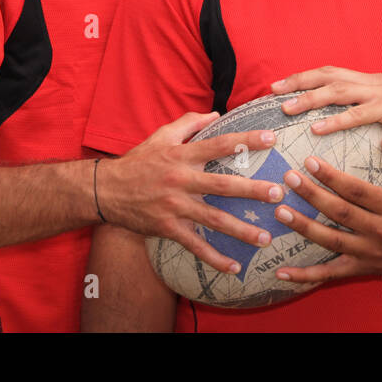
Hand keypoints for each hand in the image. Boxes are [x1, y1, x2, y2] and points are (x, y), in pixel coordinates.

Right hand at [98, 111, 285, 274]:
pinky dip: (215, 258)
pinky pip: (196, 245)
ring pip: (214, 219)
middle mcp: (181, 180)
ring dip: (241, 230)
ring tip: (265, 237)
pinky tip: (234, 267)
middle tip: (278, 193)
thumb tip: (216, 114)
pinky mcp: (168, 228)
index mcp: (181, 155)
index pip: (219, 144)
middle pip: (223, 184)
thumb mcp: (160, 136)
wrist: (104, 191)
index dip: (246, 140)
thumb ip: (189, 124)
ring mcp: (175, 206)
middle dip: (252, 190)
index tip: (271, 138)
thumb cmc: (136, 161)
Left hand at [272, 67, 381, 150]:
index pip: (333, 74)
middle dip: (298, 81)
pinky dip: (337, 119)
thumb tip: (347, 133)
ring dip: (310, 98)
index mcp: (374, 83)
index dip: (305, 78)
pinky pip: (360, 113)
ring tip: (287, 108)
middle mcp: (376, 82)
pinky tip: (318, 129)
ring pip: (339, 90)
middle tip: (272, 91)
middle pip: (329, 75)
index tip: (280, 87)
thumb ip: (371, 120)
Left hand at [272, 137, 381, 284]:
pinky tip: (282, 272)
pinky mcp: (363, 267)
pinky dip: (306, 275)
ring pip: (331, 240)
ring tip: (281, 210)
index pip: (356, 190)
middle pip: (340, 213)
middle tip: (288, 178)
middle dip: (311, 195)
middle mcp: (381, 231)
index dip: (331, 176)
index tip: (309, 161)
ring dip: (303, 227)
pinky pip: (331, 274)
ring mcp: (370, 252)